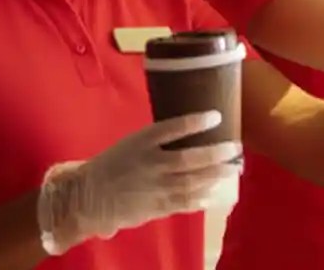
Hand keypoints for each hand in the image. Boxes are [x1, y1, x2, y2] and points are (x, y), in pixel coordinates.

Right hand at [37, 111, 237, 254]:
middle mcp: (150, 163)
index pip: (171, 128)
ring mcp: (154, 187)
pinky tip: (215, 192)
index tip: (216, 116)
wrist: (88, 196)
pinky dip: (201, 197)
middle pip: (188, 158)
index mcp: (141, 142)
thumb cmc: (113, 164)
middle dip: (215, 153)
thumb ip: (158, 139)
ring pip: (191, 181)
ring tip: (233, 168)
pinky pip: (183, 201)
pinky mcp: (156, 206)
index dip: (195, 122)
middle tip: (235, 147)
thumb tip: (191, 127)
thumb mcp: (132, 143)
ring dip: (215, 175)